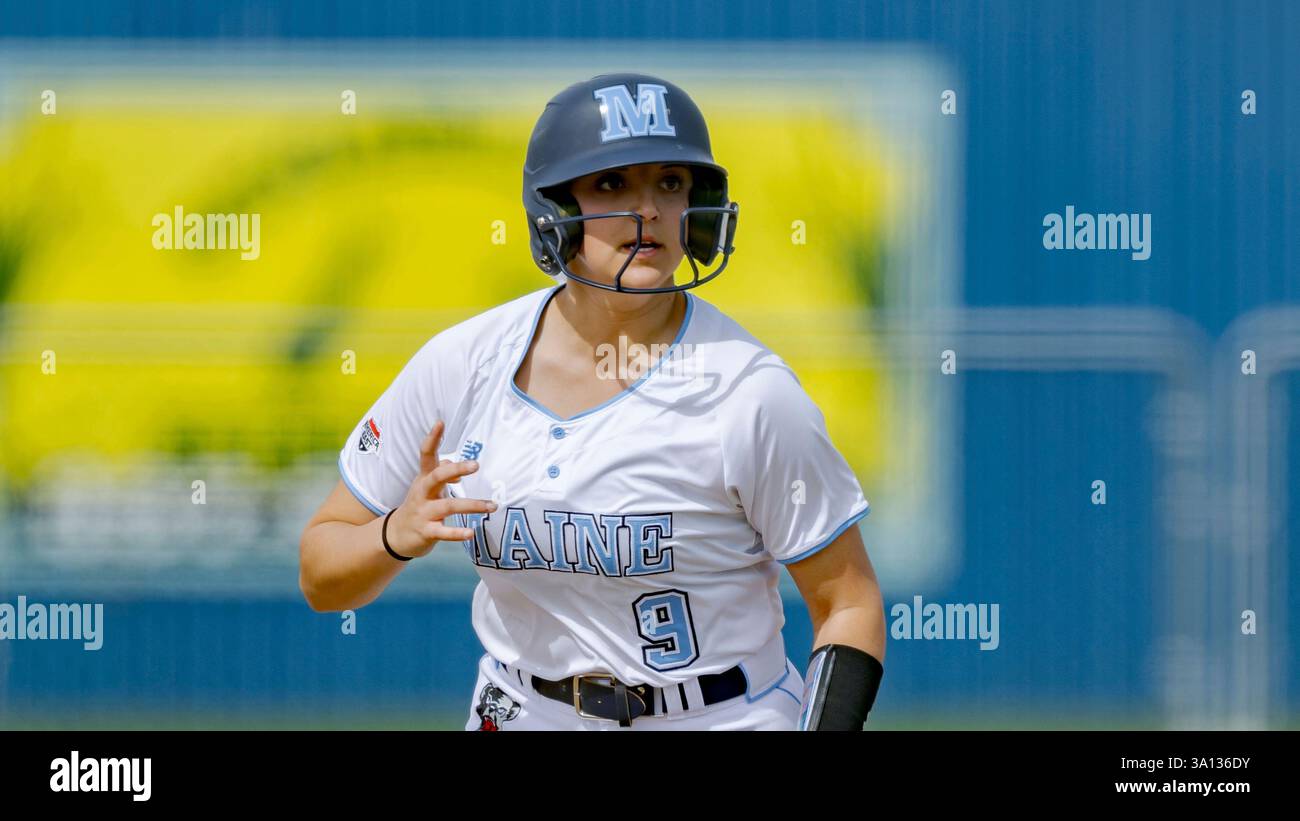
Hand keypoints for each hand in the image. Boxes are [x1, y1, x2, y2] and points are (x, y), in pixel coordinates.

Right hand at [386, 420, 495, 558]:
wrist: (396, 534)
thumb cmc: (420, 504)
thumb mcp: (427, 485)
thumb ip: (443, 472)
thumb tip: (459, 473)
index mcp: (424, 478)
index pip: (426, 455)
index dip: (432, 438)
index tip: (440, 422)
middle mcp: (422, 492)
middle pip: (437, 476)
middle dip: (456, 469)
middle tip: (476, 465)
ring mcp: (424, 512)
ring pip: (448, 506)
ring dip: (472, 505)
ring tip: (492, 506)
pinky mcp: (426, 531)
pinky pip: (442, 532)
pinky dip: (456, 533)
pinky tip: (471, 534)